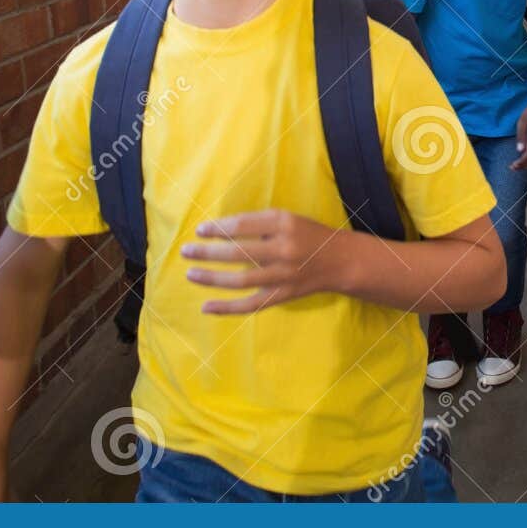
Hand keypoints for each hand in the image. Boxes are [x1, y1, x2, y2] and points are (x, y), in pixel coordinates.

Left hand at [181, 209, 348, 312]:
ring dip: (212, 278)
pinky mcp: (283, 295)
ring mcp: (284, 275)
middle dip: (208, 252)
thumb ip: (259, 223)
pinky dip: (227, 308)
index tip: (200, 231)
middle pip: (238, 252)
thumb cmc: (309, 235)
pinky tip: (206, 307)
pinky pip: (251, 304)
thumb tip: (220, 232)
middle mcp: (284, 249)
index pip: (243, 225)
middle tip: (186, 251)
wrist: (340, 260)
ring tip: (191, 273)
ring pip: (241, 280)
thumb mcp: (289, 219)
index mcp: (285, 224)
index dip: (218, 228)